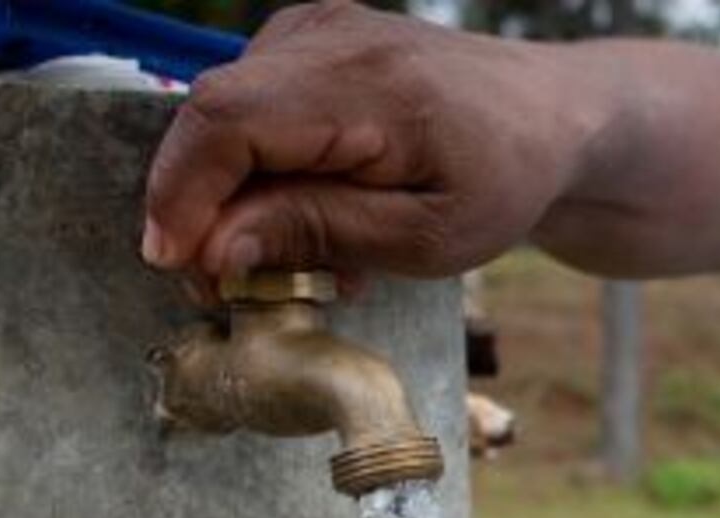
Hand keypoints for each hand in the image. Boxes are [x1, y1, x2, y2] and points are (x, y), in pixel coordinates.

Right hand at [141, 0, 602, 278]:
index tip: (174, 265)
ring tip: (302, 257)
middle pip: (212, 117)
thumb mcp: (424, 238)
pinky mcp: (304, 40)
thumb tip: (215, 248)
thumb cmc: (500, 182)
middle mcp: (328, 36)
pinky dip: (259, 170)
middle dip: (198, 209)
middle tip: (227, 288)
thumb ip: (318, 233)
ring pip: (223, 117)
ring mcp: (311, 28)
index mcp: (368, 83)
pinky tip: (313, 213)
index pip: (228, 121)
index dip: (183, 195)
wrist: (545, 119)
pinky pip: (249, 110)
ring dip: (235, 196)